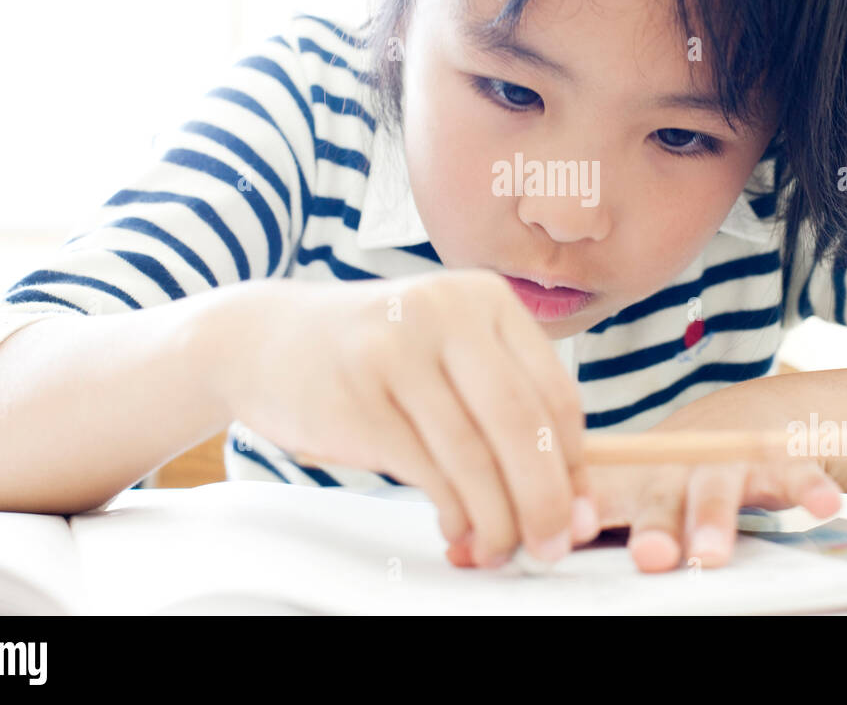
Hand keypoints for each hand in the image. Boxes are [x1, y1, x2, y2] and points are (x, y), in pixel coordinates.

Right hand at [208, 271, 598, 569]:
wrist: (264, 340)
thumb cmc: (375, 359)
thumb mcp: (448, 356)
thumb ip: (507, 409)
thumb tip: (575, 497)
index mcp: (485, 298)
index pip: (555, 392)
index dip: (575, 464)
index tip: (581, 511)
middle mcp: (445, 311)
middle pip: (521, 423)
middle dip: (546, 499)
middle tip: (553, 546)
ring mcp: (397, 349)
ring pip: (474, 455)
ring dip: (498, 518)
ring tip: (500, 548)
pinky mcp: (358, 395)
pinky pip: (427, 471)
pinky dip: (453, 512)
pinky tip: (456, 527)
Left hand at [584, 404, 844, 572]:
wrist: (736, 420)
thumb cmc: (664, 472)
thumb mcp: (621, 490)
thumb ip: (575, 517)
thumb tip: (482, 549)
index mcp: (630, 478)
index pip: (599, 489)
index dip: (587, 505)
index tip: (574, 528)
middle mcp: (673, 467)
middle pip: (659, 495)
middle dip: (654, 525)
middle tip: (650, 554)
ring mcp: (725, 462)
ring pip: (719, 489)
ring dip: (714, 518)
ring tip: (711, 552)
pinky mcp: (778, 461)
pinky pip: (797, 474)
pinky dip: (811, 488)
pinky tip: (824, 505)